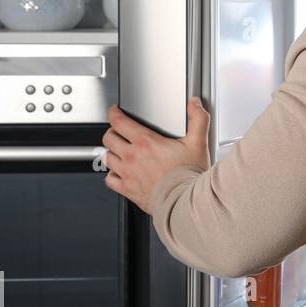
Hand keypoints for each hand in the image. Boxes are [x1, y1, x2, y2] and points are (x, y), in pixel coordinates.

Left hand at [102, 99, 210, 213]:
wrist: (184, 202)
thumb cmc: (189, 175)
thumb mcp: (198, 143)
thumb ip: (198, 120)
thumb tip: (195, 104)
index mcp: (146, 142)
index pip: (119, 122)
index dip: (114, 113)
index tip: (115, 111)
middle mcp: (132, 157)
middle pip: (109, 138)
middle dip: (112, 132)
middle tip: (118, 131)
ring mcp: (127, 174)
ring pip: (107, 157)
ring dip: (111, 152)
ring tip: (118, 151)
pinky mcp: (127, 189)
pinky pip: (109, 179)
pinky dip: (112, 174)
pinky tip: (119, 173)